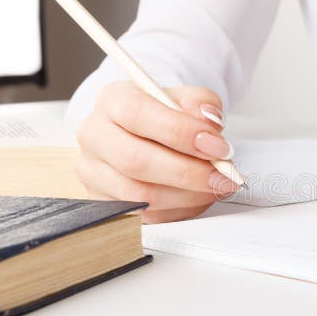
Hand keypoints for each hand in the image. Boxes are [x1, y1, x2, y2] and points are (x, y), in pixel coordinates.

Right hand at [75, 82, 238, 222]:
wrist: (144, 135)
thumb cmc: (164, 117)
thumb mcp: (184, 99)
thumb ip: (200, 102)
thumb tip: (209, 119)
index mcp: (112, 101)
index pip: (138, 114)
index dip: (182, 132)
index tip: (218, 146)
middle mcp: (95, 136)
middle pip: (136, 161)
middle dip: (189, 172)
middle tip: (223, 175)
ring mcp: (93, 173)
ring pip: (140, 195)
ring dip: (187, 195)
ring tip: (215, 187)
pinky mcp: (103, 203)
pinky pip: (145, 216)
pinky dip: (180, 209)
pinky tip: (198, 197)